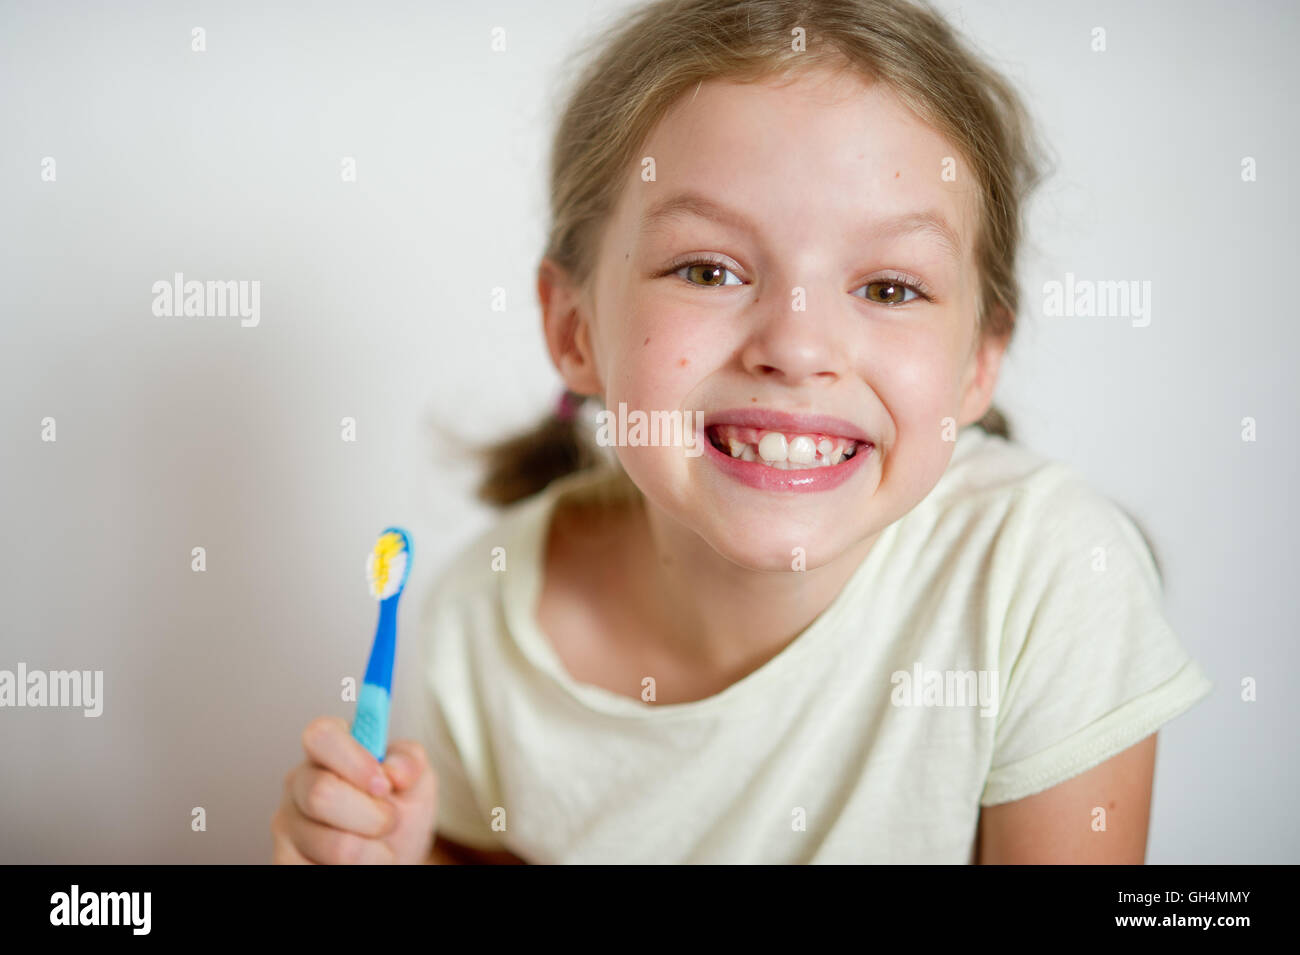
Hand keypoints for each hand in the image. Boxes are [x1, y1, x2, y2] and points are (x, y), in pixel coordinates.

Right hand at [271, 715, 437, 863]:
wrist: (394, 860)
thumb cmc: (399, 818)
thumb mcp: (416, 783)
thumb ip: (410, 762)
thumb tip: (394, 769)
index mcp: (329, 752)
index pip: (321, 735)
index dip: (354, 759)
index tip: (384, 784)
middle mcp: (299, 783)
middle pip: (321, 793)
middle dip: (372, 816)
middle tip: (390, 821)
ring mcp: (287, 824)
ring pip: (333, 844)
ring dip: (373, 852)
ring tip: (378, 849)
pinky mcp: (284, 861)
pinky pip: (320, 870)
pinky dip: (357, 870)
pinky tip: (357, 863)